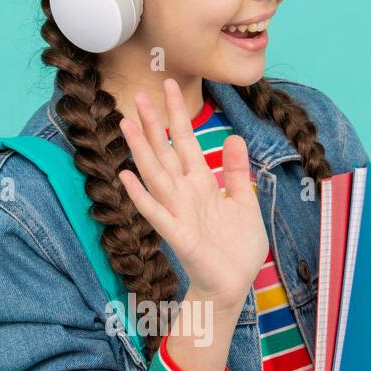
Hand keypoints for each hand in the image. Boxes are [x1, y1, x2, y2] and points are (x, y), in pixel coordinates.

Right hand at [117, 77, 269, 308]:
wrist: (235, 284)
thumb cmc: (237, 248)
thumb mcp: (244, 201)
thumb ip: (236, 171)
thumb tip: (234, 137)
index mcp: (202, 185)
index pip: (186, 142)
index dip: (177, 115)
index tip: (167, 85)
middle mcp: (186, 194)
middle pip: (165, 153)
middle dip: (154, 124)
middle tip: (137, 93)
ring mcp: (179, 214)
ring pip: (156, 176)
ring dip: (141, 151)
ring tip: (126, 125)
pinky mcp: (179, 237)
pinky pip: (157, 214)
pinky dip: (141, 197)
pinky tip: (126, 177)